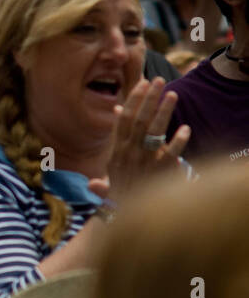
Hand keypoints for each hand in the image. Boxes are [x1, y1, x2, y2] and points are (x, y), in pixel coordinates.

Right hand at [101, 77, 189, 199]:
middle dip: (148, 98)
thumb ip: (116, 136)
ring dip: (163, 112)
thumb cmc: (121, 189)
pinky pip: (169, 155)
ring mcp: (143, 163)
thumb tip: (117, 110)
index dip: (133, 99)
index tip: (142, 83)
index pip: (123, 118)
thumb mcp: (112, 162)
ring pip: (153, 132)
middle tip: (158, 80)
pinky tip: (186, 129)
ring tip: (172, 94)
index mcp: (116, 150)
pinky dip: (178, 142)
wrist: (126, 217)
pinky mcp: (158, 174)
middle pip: (139, 119)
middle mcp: (128, 153)